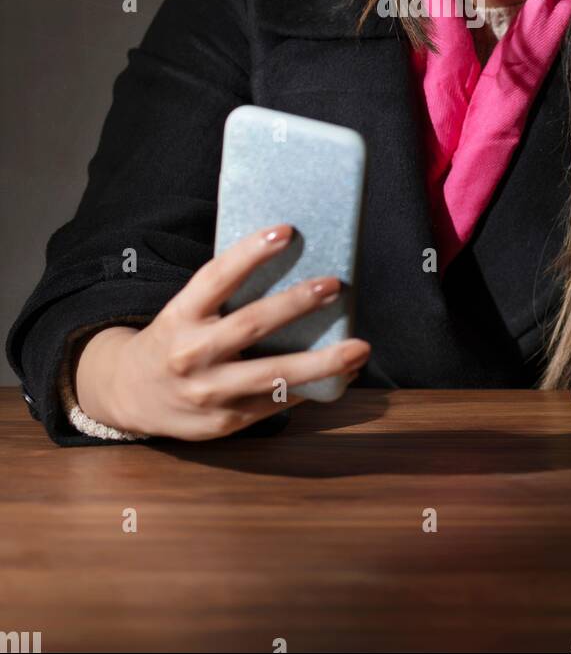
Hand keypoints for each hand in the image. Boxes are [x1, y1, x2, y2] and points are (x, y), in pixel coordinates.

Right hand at [74, 224, 370, 440]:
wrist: (129, 395)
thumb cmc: (174, 340)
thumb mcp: (184, 310)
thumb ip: (224, 295)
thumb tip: (290, 264)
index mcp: (180, 316)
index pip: (216, 277)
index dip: (251, 252)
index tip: (287, 231)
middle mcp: (191, 354)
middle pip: (250, 325)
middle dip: (296, 304)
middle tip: (335, 285)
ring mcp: (208, 393)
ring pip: (272, 376)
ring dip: (321, 362)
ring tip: (359, 348)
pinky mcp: (225, 422)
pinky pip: (277, 404)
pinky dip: (313, 388)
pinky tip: (343, 374)